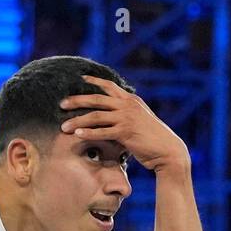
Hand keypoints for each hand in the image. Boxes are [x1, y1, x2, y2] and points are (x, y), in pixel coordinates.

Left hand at [60, 75, 189, 173]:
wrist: (168, 151)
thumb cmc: (154, 139)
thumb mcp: (141, 121)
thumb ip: (126, 116)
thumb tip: (112, 120)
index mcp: (131, 100)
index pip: (110, 85)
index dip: (94, 81)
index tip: (80, 78)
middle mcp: (127, 105)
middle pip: (96, 99)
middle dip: (77, 100)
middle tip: (62, 104)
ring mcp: (126, 118)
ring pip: (96, 116)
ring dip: (78, 121)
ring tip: (64, 126)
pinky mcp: (125, 132)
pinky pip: (102, 132)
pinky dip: (89, 133)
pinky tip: (78, 135)